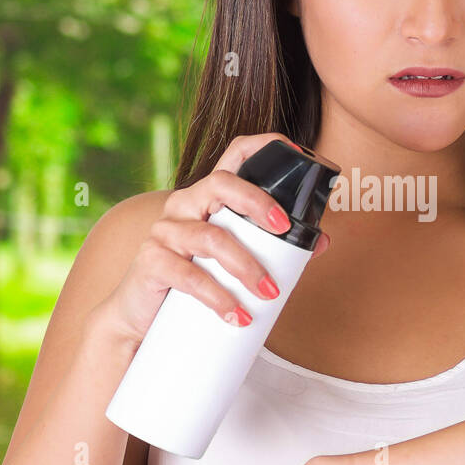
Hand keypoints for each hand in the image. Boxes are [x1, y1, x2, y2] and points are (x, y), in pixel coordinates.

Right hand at [99, 132, 330, 347]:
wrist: (141, 318)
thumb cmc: (194, 282)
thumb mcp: (233, 261)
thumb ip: (274, 248)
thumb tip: (323, 242)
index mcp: (208, 197)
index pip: (233, 156)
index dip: (263, 146)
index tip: (297, 154)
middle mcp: (184, 204)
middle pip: (221, 184)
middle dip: (257, 202)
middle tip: (285, 230)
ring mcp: (164, 231)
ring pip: (211, 237)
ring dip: (246, 266)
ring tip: (269, 293)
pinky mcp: (151, 262)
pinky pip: (189, 276)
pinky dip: (219, 298)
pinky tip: (237, 315)